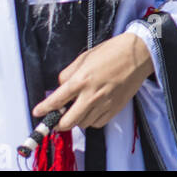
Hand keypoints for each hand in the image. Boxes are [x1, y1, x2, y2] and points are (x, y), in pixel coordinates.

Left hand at [31, 32, 154, 131]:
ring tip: (78, 110)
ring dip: (76, 120)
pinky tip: (92, 111)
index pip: (56, 100)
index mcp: (81, 80)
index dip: (44, 109)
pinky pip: (98, 123)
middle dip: (58, 124)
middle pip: (68, 121)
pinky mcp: (115, 108)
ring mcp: (104, 103)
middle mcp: (91, 95)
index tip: (38, 113)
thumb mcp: (85, 57)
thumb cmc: (112, 52)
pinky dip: (91, 121)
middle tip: (56, 120)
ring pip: (82, 124)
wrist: (139, 54)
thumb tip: (60, 87)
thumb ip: (69, 73)